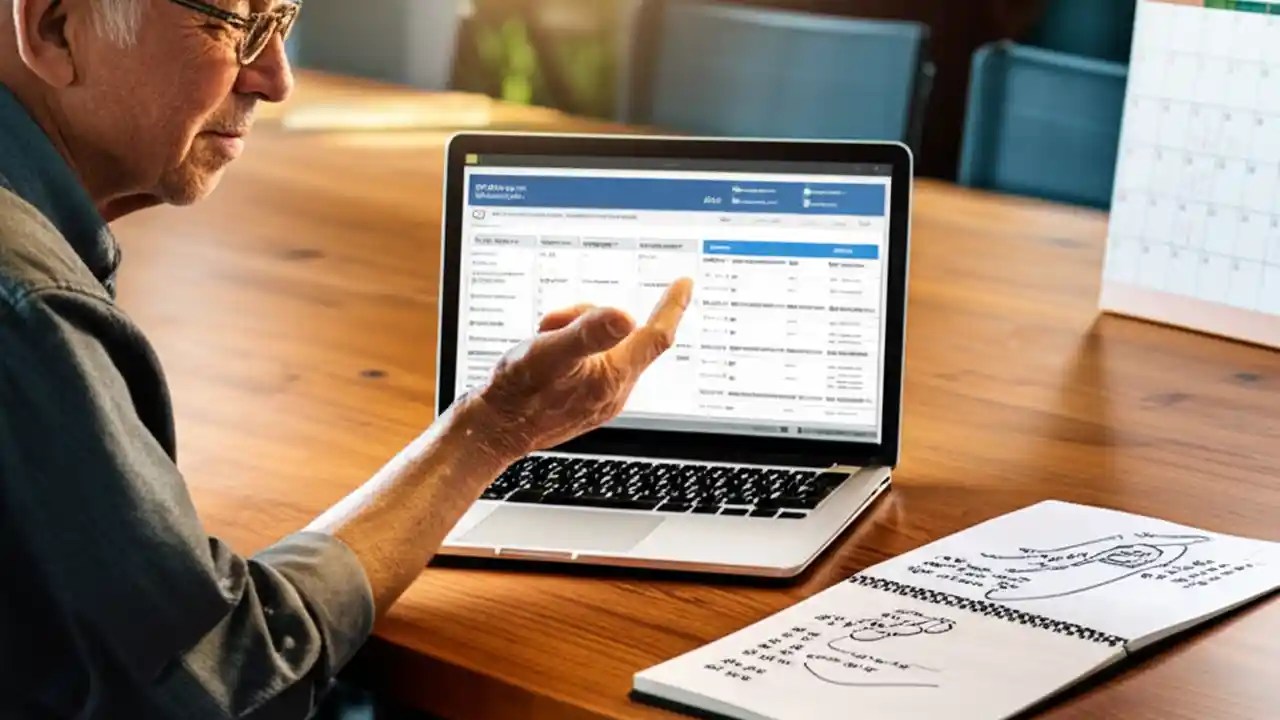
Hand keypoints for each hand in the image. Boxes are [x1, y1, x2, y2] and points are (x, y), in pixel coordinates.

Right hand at [466, 278, 693, 462]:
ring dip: (574, 333)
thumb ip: (588, 332)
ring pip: (603, 347)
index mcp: (614, 376)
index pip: (655, 336)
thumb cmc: (518, 393)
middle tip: (555, 323)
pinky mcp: (583, 401)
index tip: (684, 283)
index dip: (672, 306)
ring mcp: (599, 398)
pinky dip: (571, 349)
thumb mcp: (551, 352)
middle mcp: (614, 391)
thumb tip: (624, 317)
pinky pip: (589, 362)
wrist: (493, 429)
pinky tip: (547, 357)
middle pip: (622, 336)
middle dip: (590, 319)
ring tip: (542, 342)